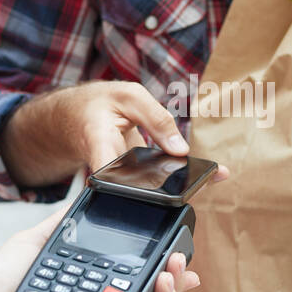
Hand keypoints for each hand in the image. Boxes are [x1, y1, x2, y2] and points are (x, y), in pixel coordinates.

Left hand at [0, 208, 199, 291]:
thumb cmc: (2, 282)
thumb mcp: (37, 240)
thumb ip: (65, 222)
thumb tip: (87, 193)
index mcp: (96, 282)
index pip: (138, 272)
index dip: (163, 262)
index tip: (179, 248)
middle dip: (175, 278)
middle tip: (181, 261)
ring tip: (169, 278)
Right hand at [4, 80, 229, 184]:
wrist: (76, 116)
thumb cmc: (98, 103)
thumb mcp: (128, 97)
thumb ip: (156, 119)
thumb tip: (181, 149)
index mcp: (99, 146)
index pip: (111, 177)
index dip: (133, 189)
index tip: (155, 194)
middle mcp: (109, 171)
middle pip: (141, 190)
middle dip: (174, 190)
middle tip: (205, 183)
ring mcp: (122, 178)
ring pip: (153, 188)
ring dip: (184, 183)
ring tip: (215, 175)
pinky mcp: (134, 179)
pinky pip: (157, 181)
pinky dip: (181, 176)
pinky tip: (208, 173)